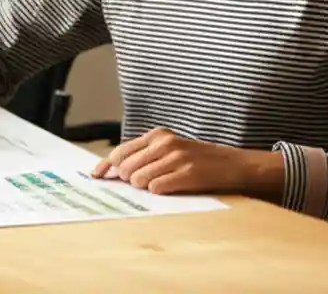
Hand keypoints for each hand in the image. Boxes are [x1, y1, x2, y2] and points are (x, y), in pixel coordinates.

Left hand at [91, 126, 283, 200]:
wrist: (231, 164)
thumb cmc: (195, 159)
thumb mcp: (168, 148)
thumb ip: (143, 155)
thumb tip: (113, 170)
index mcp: (157, 135)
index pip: (120, 151)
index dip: (106, 165)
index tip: (97, 176)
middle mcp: (164, 143)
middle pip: (126, 168)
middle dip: (129, 180)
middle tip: (144, 182)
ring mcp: (176, 157)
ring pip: (139, 179)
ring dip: (145, 187)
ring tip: (161, 183)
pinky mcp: (187, 173)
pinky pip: (157, 188)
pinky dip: (160, 191)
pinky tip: (170, 187)